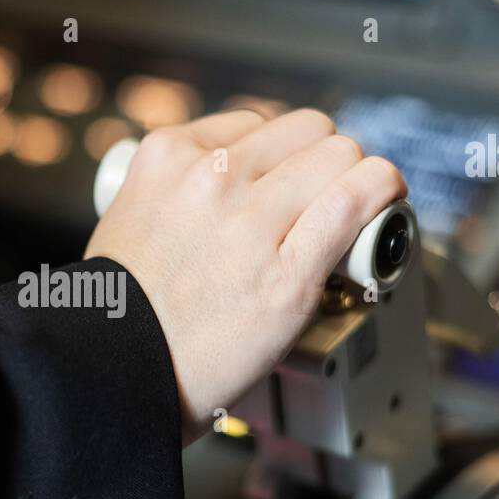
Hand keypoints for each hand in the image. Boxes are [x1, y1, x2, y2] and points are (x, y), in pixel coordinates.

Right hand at [85, 108, 406, 445]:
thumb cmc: (118, 312)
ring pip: (342, 157)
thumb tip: (234, 182)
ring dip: (358, 180)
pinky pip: (357, 203)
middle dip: (323, 162)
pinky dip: (381, 198)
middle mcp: (212, 178)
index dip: (281, 156)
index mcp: (167, 156)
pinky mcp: (289, 274)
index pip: (258, 123)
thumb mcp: (129, 215)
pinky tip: (384, 208)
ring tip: (358, 207)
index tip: (288, 182)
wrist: (114, 375)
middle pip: (309, 131)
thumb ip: (178, 188)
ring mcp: (252, 223)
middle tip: (325, 197)